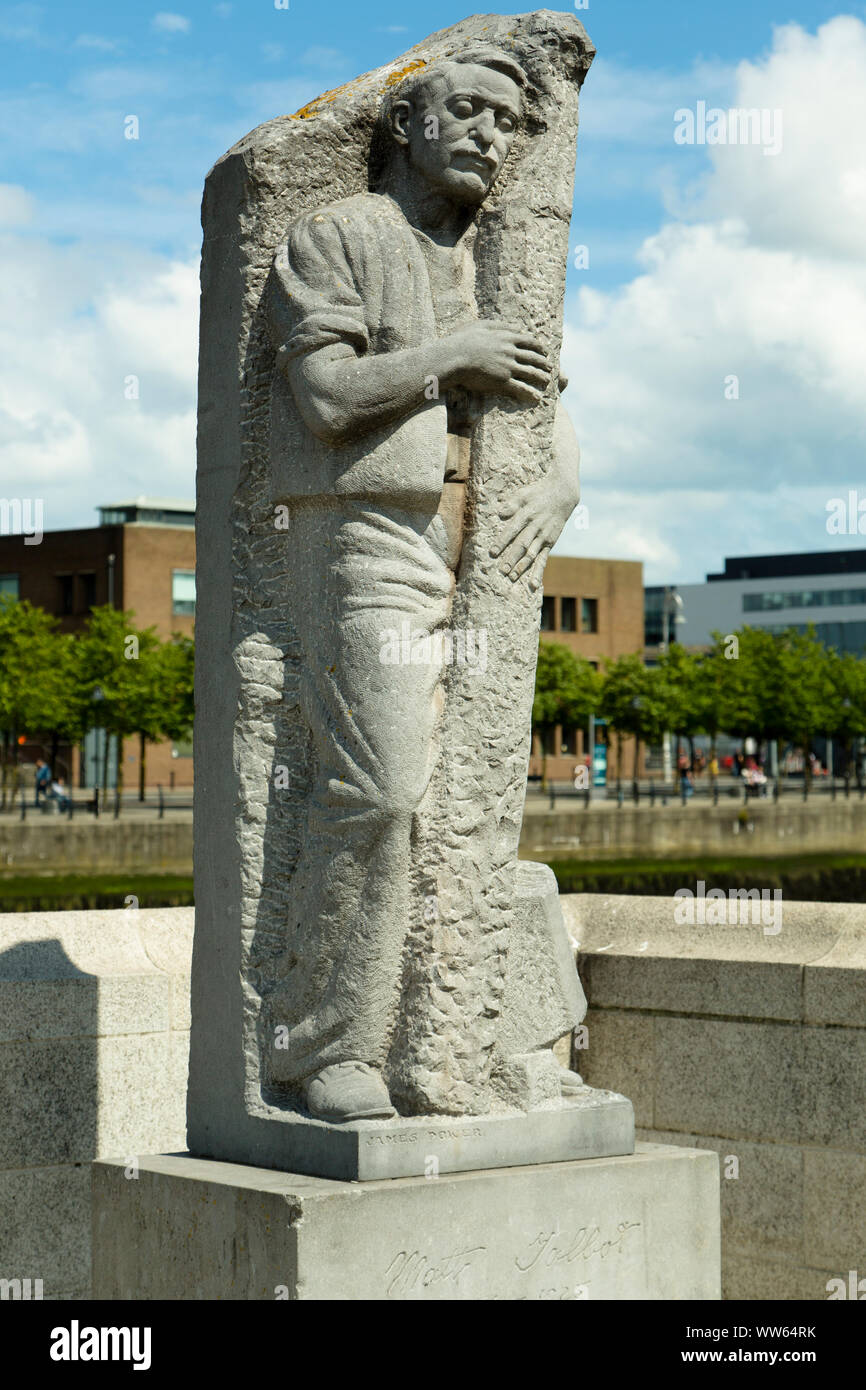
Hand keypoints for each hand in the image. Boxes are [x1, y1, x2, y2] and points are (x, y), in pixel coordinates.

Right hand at [443, 321, 550, 403]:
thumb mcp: (481, 325)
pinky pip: (521, 388)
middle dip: (544, 362)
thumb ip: (500, 325)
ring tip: (547, 381)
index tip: (544, 351)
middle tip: (550, 367)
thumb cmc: (461, 340)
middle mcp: (511, 351)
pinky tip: (537, 398)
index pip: (529, 342)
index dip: (539, 347)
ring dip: (541, 377)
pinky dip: (530, 393)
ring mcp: (508, 367)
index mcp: (506, 337)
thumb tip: (516, 326)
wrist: (454, 357)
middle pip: (533, 357)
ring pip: (531, 372)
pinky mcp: (503, 381)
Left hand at [490, 475, 574, 590]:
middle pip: (522, 545)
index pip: (513, 530)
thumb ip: (511, 504)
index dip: (502, 542)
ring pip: (532, 554)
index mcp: (527, 515)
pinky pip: (543, 559)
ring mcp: (544, 536)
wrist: (563, 494)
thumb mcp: (524, 493)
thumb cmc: (538, 493)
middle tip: (502, 571)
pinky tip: (533, 584)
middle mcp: (536, 527)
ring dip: (522, 566)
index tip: (493, 552)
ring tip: (513, 577)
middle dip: (511, 558)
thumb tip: (500, 513)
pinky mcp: (550, 542)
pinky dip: (538, 571)